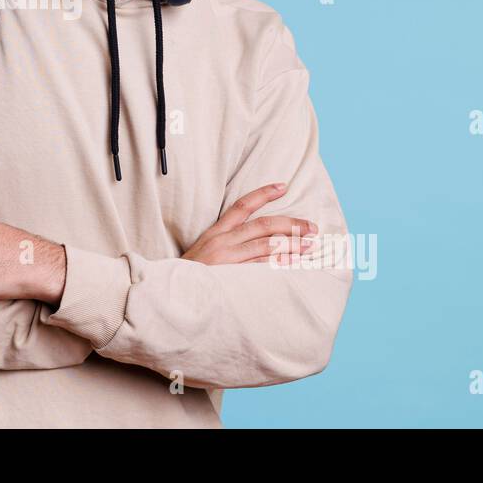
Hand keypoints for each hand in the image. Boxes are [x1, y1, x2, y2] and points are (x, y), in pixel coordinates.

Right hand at [181, 183, 317, 265]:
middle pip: (263, 225)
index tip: (283, 186)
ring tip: (310, 246)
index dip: (263, 194)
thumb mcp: (202, 252)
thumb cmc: (190, 277)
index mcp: (215, 233)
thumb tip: (256, 240)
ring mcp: (227, 260)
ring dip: (291, 245)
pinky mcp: (232, 277)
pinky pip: (262, 268)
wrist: (171, 296)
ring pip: (266, 246)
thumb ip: (225, 243)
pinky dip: (280, 265)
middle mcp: (222, 242)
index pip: (242, 206)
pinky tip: (295, 265)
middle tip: (311, 227)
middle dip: (291, 224)